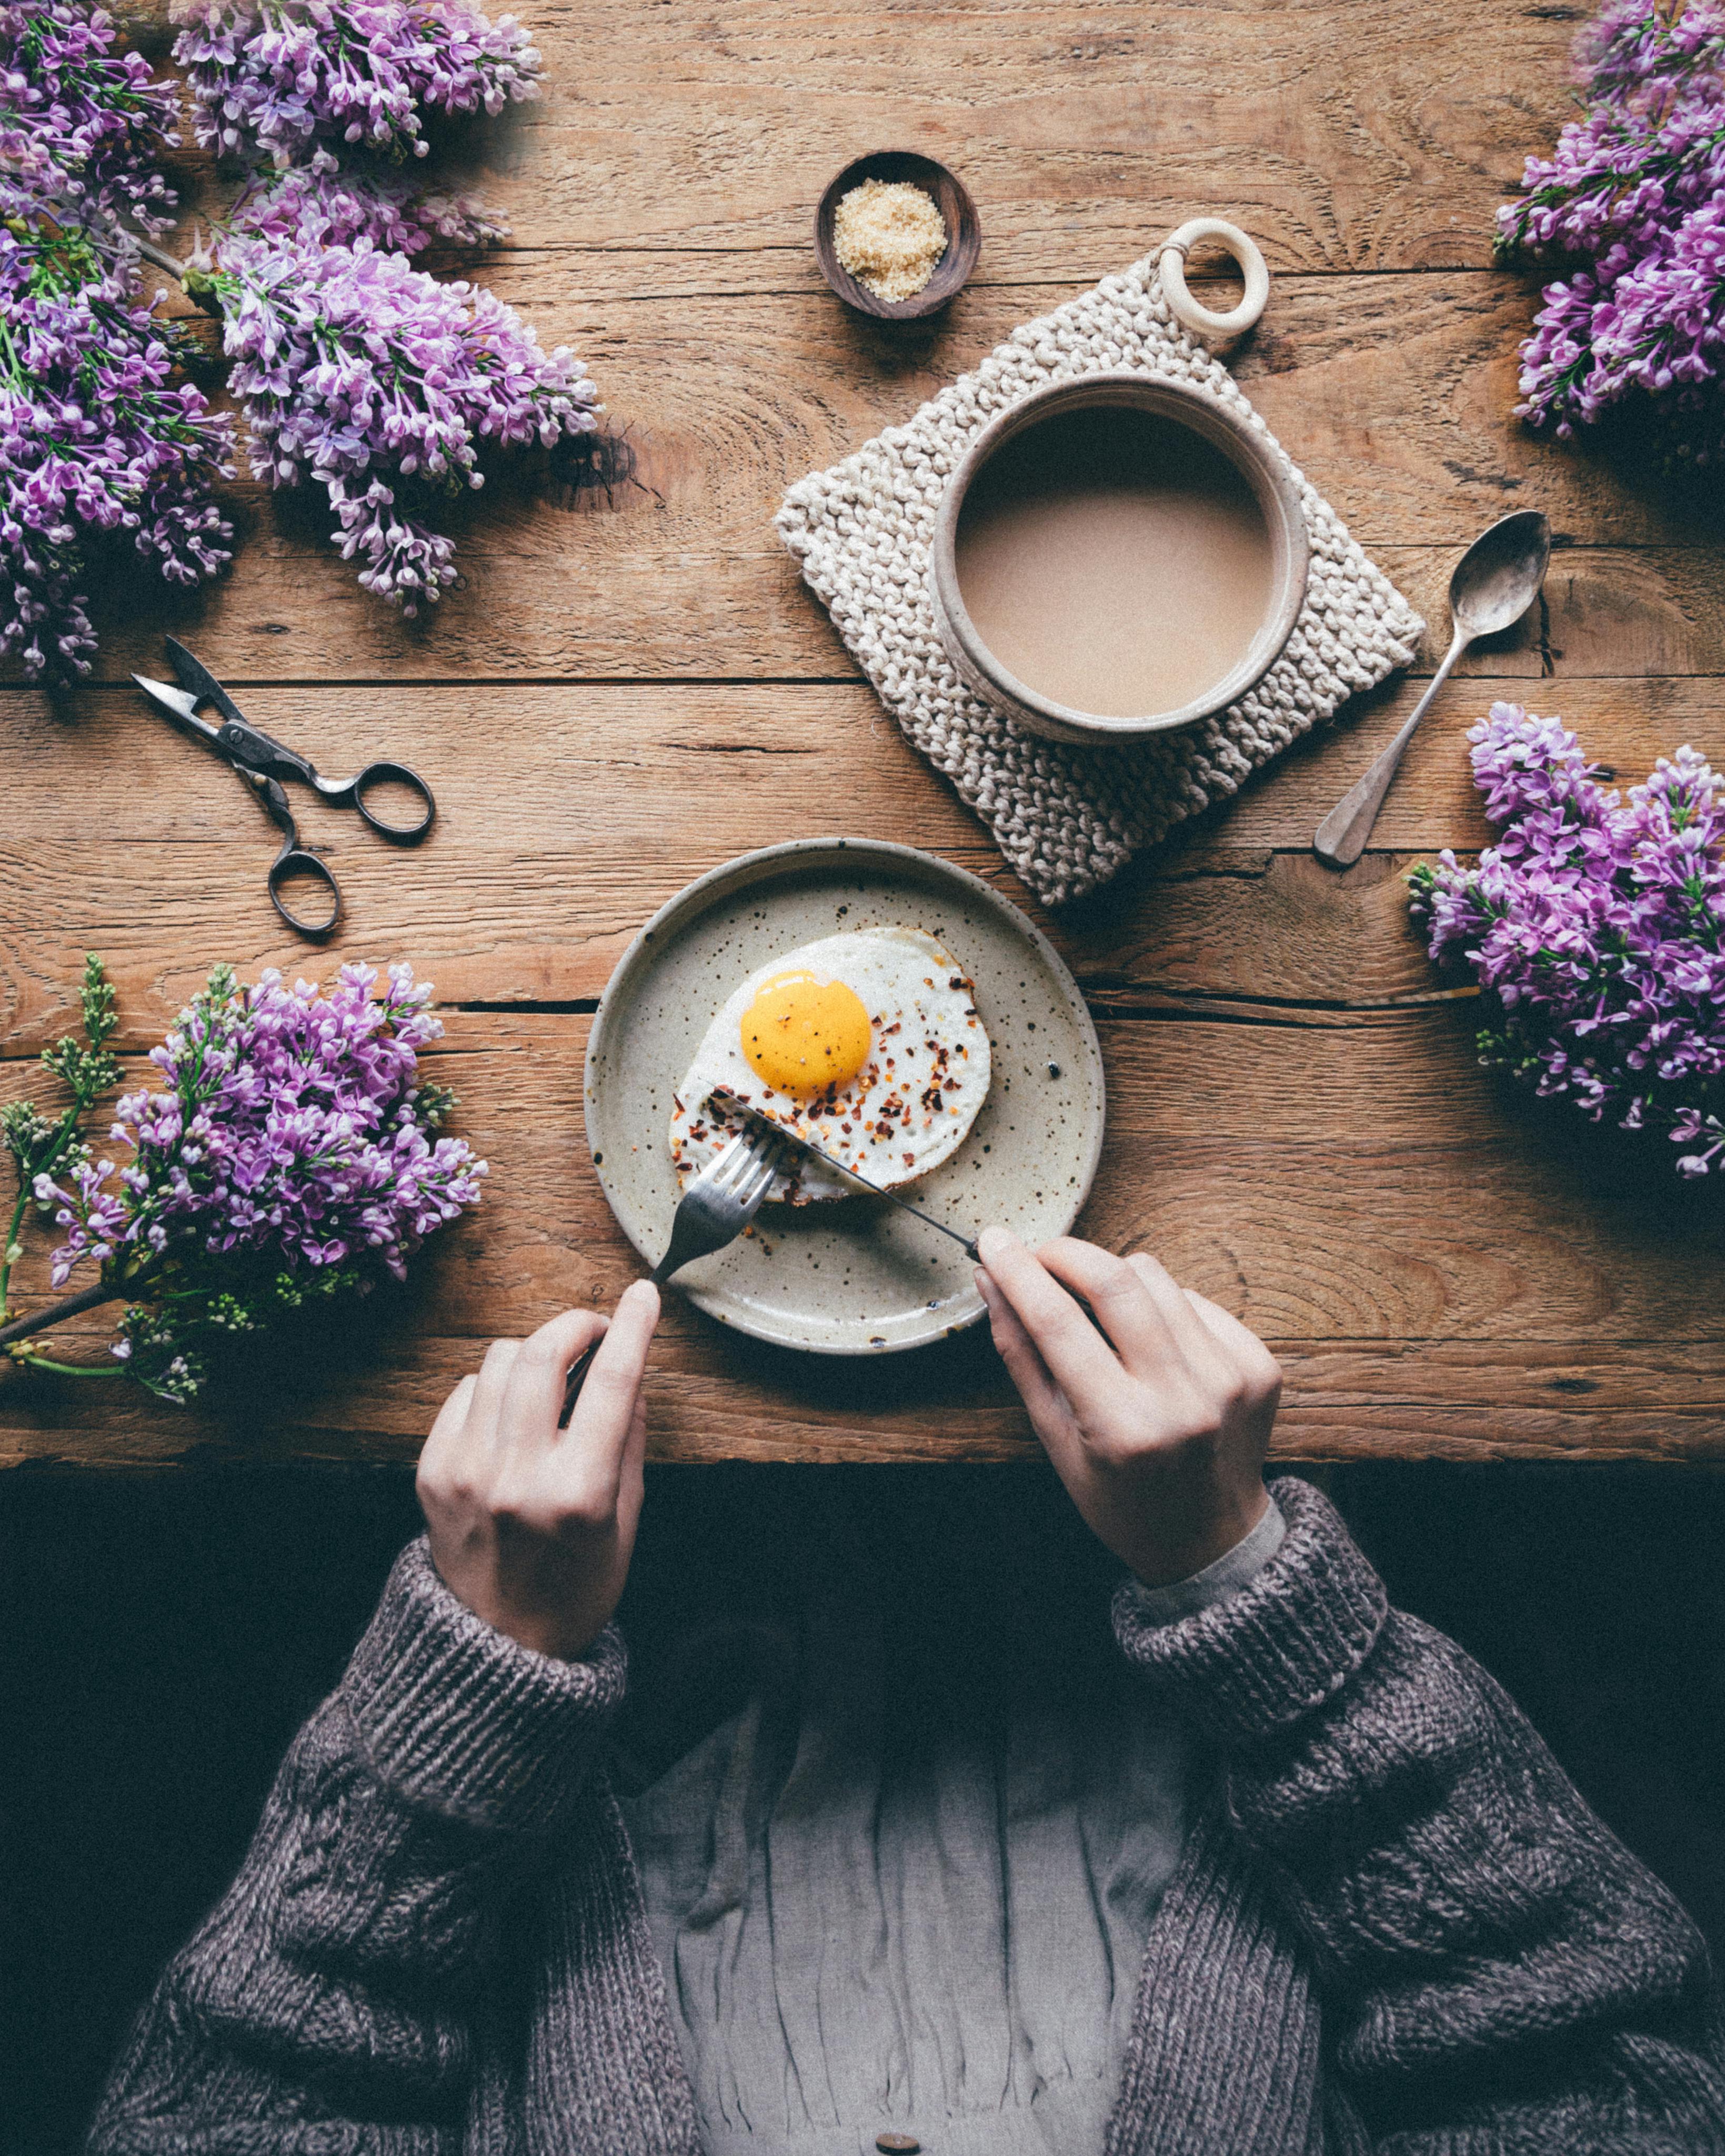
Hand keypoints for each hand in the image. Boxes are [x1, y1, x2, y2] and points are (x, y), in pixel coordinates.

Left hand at [416, 1281, 660, 1660]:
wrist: (498, 1646)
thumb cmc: (577, 1586)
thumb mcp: (625, 1520)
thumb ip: (626, 1440)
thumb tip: (628, 1372)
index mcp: (578, 1492)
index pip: (612, 1383)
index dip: (633, 1327)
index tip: (643, 1295)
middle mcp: (517, 1476)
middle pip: (543, 1354)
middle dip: (575, 1324)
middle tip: (595, 1330)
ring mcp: (467, 1472)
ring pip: (498, 1362)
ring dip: (533, 1353)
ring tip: (552, 1378)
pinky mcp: (432, 1473)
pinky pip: (463, 1393)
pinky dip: (492, 1387)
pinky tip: (512, 1413)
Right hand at [975, 1228, 1278, 1588]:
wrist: (1211, 1540)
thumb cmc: (1120, 1498)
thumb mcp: (1055, 1441)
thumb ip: (1022, 1356)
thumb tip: (992, 1281)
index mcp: (1123, 1428)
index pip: (1057, 1322)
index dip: (1018, 1272)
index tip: (992, 1241)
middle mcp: (1183, 1398)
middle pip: (1116, 1282)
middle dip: (1066, 1254)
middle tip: (1039, 1256)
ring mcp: (1229, 1379)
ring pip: (1157, 1278)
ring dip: (1113, 1278)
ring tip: (1095, 1308)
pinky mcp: (1259, 1365)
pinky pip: (1196, 1300)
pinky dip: (1161, 1306)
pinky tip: (1150, 1342)